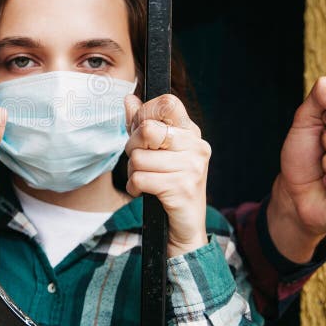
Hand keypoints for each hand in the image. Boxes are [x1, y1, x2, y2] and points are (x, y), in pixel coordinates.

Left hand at [125, 94, 210, 256]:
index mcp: (190, 132)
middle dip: (132, 147)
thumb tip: (129, 98)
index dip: (145, 113)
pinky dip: (134, 187)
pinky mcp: (182, 188)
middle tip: (140, 161)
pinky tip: (144, 192)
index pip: (167, 102)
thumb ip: (142, 124)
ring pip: (139, 157)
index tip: (141, 131)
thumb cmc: (167, 185)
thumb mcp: (155, 151)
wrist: (184, 227)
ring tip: (145, 179)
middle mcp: (196, 145)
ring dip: (132, 172)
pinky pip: (140, 178)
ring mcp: (192, 166)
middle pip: (147, 130)